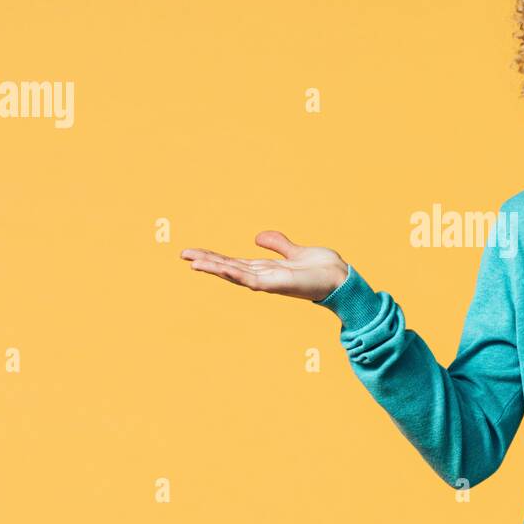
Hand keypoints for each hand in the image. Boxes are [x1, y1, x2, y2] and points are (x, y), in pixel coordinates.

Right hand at [181, 231, 348, 301]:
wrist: (341, 279)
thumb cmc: (322, 269)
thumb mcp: (296, 252)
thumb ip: (278, 245)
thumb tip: (257, 237)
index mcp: (266, 269)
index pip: (234, 262)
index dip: (214, 257)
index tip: (194, 253)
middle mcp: (264, 277)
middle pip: (229, 268)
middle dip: (206, 261)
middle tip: (183, 254)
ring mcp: (269, 282)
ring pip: (234, 274)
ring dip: (214, 267)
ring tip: (192, 262)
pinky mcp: (276, 285)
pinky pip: (251, 280)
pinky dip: (234, 274)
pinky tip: (220, 267)